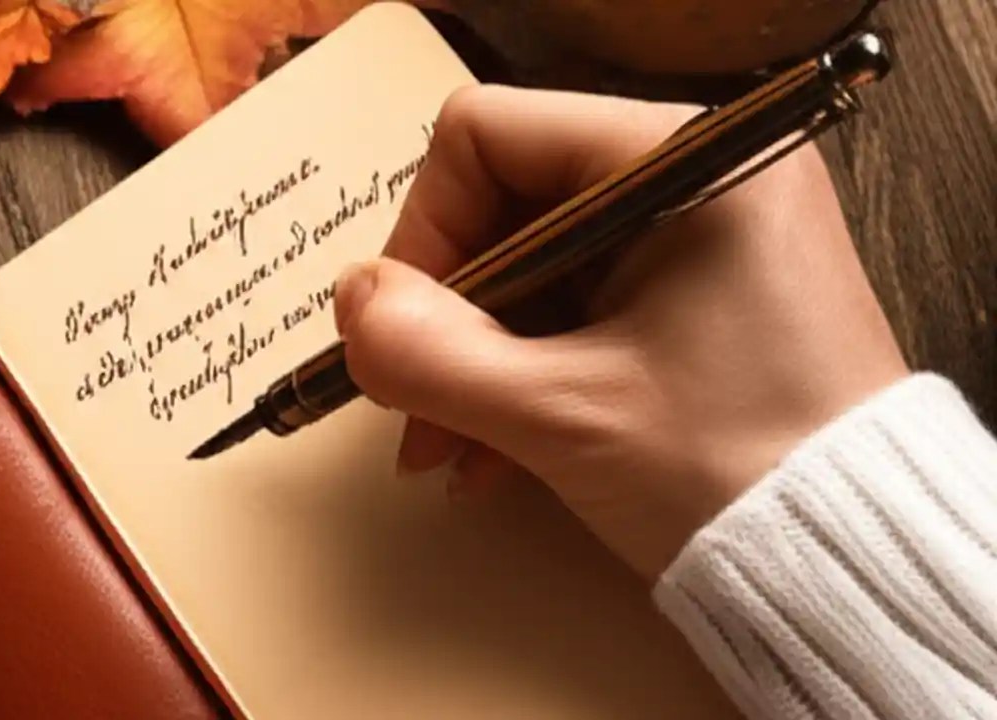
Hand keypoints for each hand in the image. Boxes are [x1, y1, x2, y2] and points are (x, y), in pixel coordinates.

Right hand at [334, 85, 908, 580]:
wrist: (854, 564)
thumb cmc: (732, 474)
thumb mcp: (561, 414)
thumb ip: (433, 352)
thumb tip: (351, 304)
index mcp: (683, 162)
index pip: (490, 136)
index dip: (425, 231)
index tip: (401, 328)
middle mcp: (696, 177)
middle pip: (507, 205)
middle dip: (450, 317)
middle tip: (413, 408)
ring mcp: (699, 237)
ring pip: (536, 269)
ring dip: (478, 360)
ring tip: (448, 452)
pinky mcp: (699, 295)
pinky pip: (581, 310)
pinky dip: (529, 373)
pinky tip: (497, 455)